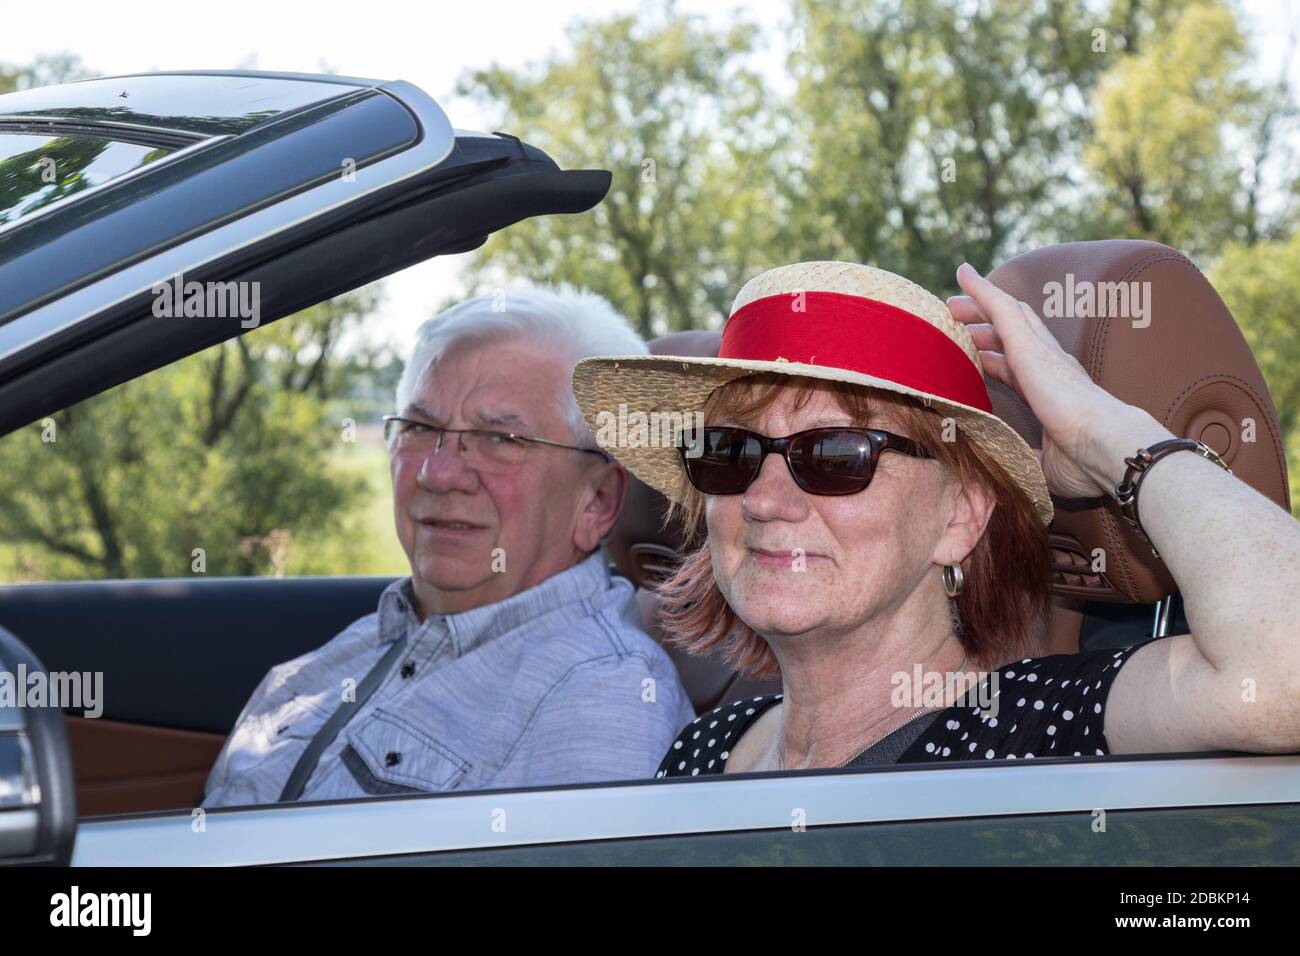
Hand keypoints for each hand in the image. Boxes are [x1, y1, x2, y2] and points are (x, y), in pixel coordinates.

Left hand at [947, 262, 1171, 499]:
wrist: (1111, 450)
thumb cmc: (1088, 463)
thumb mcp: (1045, 464)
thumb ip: (1024, 459)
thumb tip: (1005, 469)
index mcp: (1053, 393)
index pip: (1016, 369)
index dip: (993, 360)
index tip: (973, 357)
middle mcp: (1049, 366)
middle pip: (1011, 335)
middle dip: (983, 326)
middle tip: (956, 320)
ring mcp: (1041, 353)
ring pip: (1005, 315)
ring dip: (978, 304)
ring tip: (951, 302)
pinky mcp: (1030, 347)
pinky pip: (1001, 308)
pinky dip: (982, 289)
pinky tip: (964, 275)